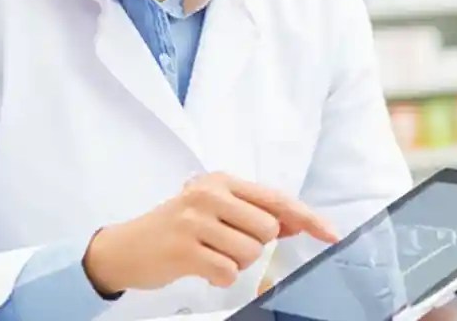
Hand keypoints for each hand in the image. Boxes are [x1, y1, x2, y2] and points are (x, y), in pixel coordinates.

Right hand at [83, 172, 338, 294]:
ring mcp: (194, 221)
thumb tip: (296, 224)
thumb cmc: (175, 227)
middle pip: (267, 229)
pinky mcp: (184, 249)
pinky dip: (219, 276)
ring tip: (210, 252)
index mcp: (220, 181)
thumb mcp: (212, 209)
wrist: (125, 247)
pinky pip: (227, 272)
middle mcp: (209, 195)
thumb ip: (253, 213)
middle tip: (225, 242)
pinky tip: (200, 266)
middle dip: (255, 245)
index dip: (308, 217)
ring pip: (250, 252)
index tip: (331, 233)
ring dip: (235, 262)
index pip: (276, 199)